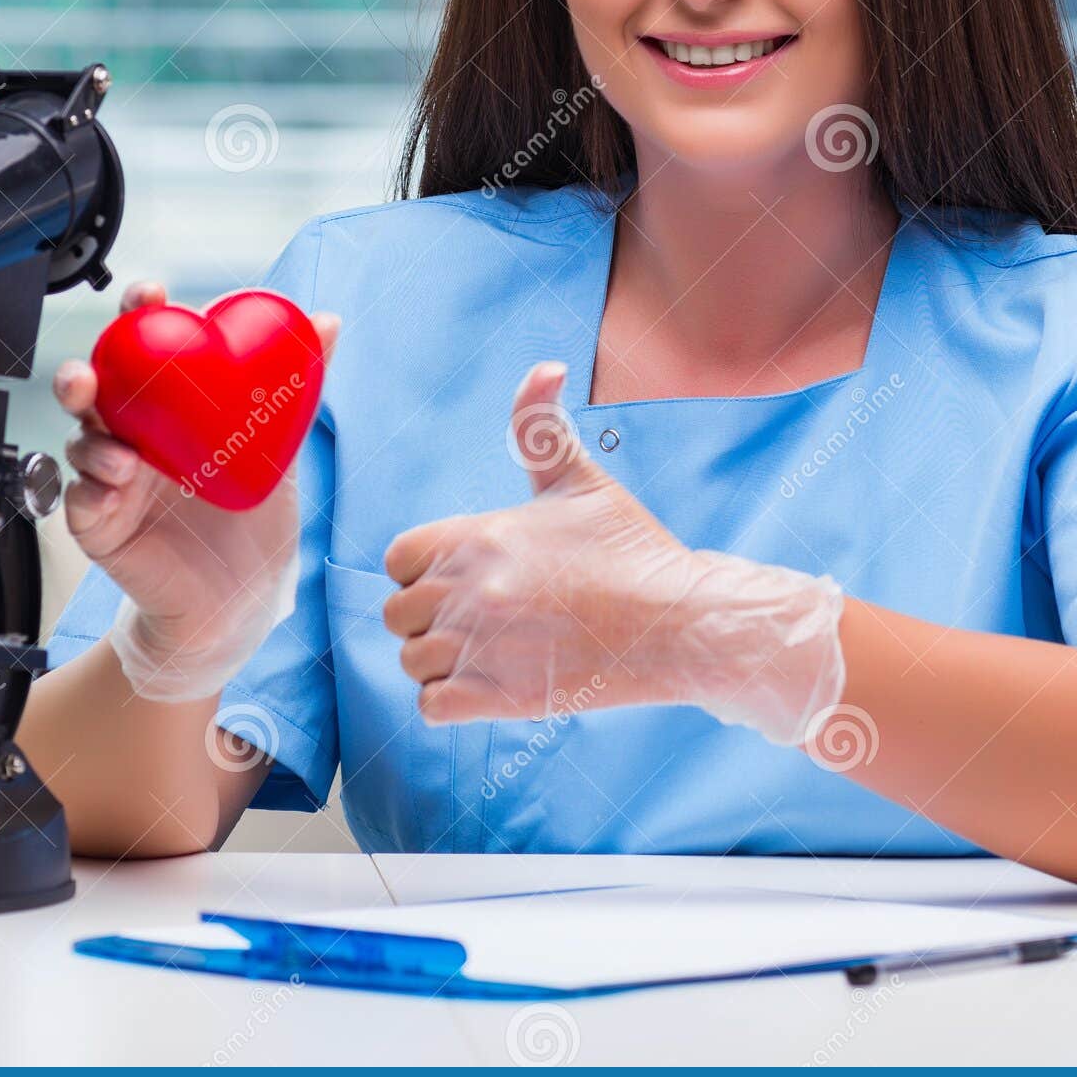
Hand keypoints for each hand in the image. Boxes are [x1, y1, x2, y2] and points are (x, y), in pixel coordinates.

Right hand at [54, 279, 339, 700]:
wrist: (242, 597)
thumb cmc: (251, 518)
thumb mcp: (279, 446)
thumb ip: (297, 386)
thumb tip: (328, 322)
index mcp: (169, 410)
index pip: (143, 351)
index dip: (137, 316)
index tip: (150, 295)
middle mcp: (133, 439)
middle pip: (95, 390)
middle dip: (87, 369)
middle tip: (98, 368)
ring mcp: (113, 481)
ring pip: (80, 441)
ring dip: (92, 437)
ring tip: (121, 448)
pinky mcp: (103, 526)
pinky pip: (81, 500)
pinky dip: (93, 487)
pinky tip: (117, 483)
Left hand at [383, 361, 846, 743]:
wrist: (679, 621)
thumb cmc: (632, 549)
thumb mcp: (583, 480)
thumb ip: (541, 427)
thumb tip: (545, 368)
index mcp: (481, 535)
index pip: (398, 558)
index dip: (422, 569)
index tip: (461, 577)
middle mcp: (471, 590)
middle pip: (397, 613)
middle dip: (429, 616)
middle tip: (481, 618)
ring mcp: (482, 646)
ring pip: (412, 661)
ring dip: (441, 661)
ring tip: (491, 651)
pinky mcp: (500, 697)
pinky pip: (432, 708)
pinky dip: (451, 701)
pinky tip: (492, 683)